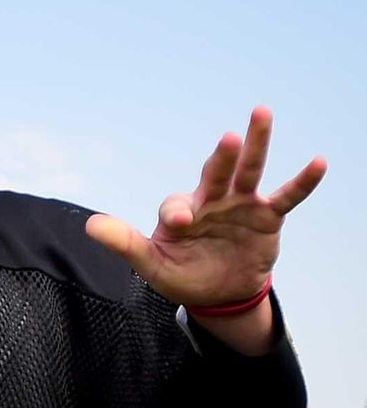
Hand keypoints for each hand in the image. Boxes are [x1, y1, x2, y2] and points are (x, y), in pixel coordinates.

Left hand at [85, 106, 326, 307]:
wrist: (219, 293)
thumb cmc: (182, 274)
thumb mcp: (152, 264)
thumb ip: (126, 243)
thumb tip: (90, 225)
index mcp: (181, 211)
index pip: (177, 205)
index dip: (177, 213)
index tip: (180, 223)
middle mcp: (211, 200)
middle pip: (216, 171)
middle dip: (222, 156)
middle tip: (228, 138)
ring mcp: (240, 206)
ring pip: (249, 171)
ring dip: (256, 144)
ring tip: (261, 113)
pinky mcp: (267, 218)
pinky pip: (286, 197)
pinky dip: (302, 181)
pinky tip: (318, 162)